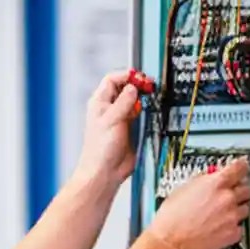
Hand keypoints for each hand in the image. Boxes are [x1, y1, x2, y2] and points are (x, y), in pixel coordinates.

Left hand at [73, 70, 141, 185]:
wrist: (106, 171)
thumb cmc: (100, 149)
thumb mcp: (112, 120)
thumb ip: (123, 102)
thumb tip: (133, 88)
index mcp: (100, 103)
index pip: (112, 79)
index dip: (126, 75)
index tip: (140, 77)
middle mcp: (109, 108)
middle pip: (125, 87)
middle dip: (138, 84)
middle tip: (149, 86)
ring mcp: (120, 117)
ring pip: (134, 99)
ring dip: (143, 97)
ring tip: (149, 97)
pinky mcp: (130, 127)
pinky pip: (140, 113)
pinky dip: (146, 109)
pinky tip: (149, 111)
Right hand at [149, 159, 249, 248]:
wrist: (170, 245)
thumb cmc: (170, 220)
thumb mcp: (181, 190)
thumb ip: (201, 181)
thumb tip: (209, 177)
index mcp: (216, 183)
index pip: (239, 168)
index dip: (241, 167)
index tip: (241, 168)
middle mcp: (228, 198)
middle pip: (246, 189)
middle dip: (238, 191)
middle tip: (227, 196)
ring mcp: (233, 217)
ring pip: (245, 208)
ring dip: (235, 210)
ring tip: (219, 216)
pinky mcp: (234, 234)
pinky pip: (240, 227)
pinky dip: (232, 227)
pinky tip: (218, 229)